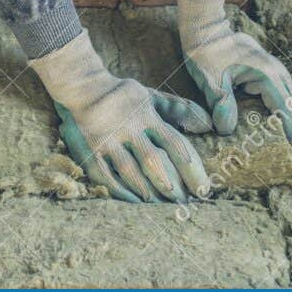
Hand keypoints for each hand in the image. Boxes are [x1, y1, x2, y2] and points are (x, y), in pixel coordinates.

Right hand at [31, 30, 213, 203]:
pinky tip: (133, 201)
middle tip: (182, 204)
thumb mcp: (151, 96)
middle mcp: (129, 127)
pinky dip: (120, 190)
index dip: (191, 168)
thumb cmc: (123, 96)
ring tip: (160, 205)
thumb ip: (178, 109)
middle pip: (153, 160)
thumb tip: (208, 124)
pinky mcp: (91, 147)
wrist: (83, 86)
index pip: (174, 143)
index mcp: (147, 114)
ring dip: (146, 190)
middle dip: (169, 184)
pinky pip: (105, 173)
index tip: (203, 189)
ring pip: (130, 170)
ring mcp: (108, 138)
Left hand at [175, 0, 291, 146]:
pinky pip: (276, 92)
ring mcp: (274, 69)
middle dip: (287, 128)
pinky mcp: (266, 69)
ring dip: (280, 117)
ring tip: (271, 139)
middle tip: (279, 150)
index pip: (286, 111)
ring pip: (285, 99)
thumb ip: (222, 105)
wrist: (205, 28)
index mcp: (267, 76)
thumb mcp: (212, 80)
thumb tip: (228, 131)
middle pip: (290, 107)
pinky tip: (261, 120)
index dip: (290, 133)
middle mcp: (276, 72)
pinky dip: (272, 106)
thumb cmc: (207, 53)